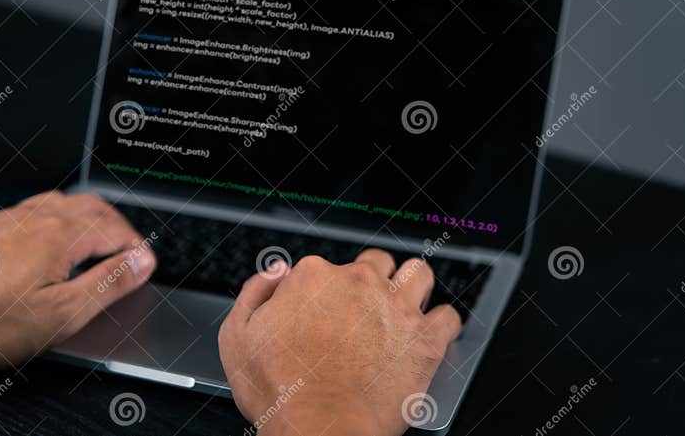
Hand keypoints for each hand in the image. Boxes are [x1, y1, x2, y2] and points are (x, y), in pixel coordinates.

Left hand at [0, 191, 156, 368]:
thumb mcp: (61, 314)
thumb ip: (108, 283)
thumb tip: (141, 262)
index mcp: (60, 235)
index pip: (118, 230)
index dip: (138, 249)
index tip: (144, 267)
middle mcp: (37, 217)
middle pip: (96, 206)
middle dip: (120, 227)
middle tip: (130, 252)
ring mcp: (12, 218)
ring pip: (67, 202)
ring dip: (93, 218)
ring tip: (101, 242)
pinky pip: (39, 208)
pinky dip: (63, 219)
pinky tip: (56, 240)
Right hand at [218, 250, 461, 435]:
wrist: (318, 427)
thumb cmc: (279, 390)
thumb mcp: (237, 335)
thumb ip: (255, 291)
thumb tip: (276, 272)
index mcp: (313, 278)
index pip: (327, 266)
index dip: (327, 290)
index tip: (326, 311)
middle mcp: (358, 283)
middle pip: (375, 264)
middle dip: (373, 282)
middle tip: (367, 310)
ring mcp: (395, 307)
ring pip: (417, 274)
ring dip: (413, 287)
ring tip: (406, 307)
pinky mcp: (424, 338)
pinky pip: (448, 316)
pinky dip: (442, 324)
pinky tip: (431, 334)